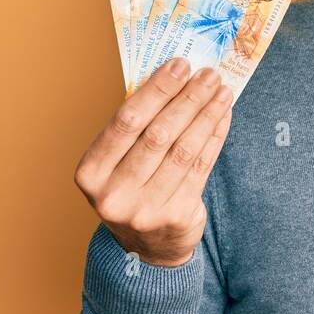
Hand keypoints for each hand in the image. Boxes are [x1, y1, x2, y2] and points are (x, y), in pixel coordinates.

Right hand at [73, 57, 233, 266]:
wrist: (148, 248)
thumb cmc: (132, 188)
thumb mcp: (118, 163)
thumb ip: (136, 128)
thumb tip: (174, 77)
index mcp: (90, 173)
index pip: (126, 121)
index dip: (157, 90)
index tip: (180, 65)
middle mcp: (113, 195)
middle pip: (158, 135)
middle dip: (187, 99)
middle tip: (208, 74)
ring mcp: (145, 210)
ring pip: (184, 150)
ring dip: (206, 115)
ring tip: (221, 91)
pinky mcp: (176, 217)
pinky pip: (201, 167)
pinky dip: (215, 137)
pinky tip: (222, 116)